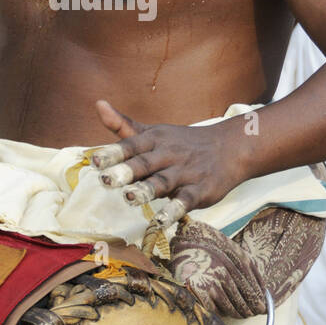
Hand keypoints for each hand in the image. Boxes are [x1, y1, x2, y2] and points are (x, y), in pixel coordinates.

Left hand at [91, 100, 246, 225]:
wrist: (231, 147)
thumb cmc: (182, 143)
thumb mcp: (153, 132)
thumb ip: (123, 125)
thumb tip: (98, 104)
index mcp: (154, 140)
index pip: (131, 145)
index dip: (113, 154)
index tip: (95, 162)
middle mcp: (168, 154)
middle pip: (145, 163)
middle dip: (126, 172)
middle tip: (106, 181)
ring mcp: (185, 173)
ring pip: (164, 182)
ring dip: (147, 190)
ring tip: (129, 197)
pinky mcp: (201, 191)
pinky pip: (186, 200)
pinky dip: (175, 210)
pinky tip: (162, 220)